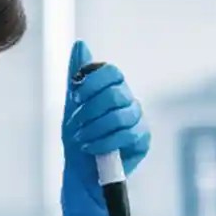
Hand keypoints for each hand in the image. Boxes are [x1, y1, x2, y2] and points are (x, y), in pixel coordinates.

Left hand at [60, 40, 150, 215]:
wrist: (81, 172)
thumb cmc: (78, 138)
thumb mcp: (72, 106)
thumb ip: (76, 75)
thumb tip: (80, 44)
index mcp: (113, 88)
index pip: (111, 72)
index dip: (93, 82)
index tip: (76, 96)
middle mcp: (128, 100)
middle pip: (115, 94)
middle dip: (90, 110)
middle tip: (74, 125)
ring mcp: (138, 119)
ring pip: (120, 116)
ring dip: (94, 128)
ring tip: (80, 139)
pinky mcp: (142, 139)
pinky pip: (126, 135)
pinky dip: (104, 141)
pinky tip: (91, 147)